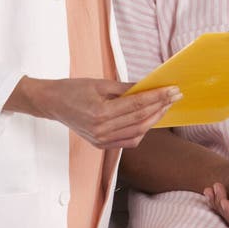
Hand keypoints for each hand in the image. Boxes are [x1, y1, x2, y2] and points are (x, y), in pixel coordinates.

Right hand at [5, 76, 180, 149]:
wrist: (53, 103)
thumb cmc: (74, 89)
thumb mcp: (99, 82)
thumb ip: (125, 87)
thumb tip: (148, 85)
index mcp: (100, 112)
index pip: (137, 105)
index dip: (157, 97)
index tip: (172, 89)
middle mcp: (101, 130)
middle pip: (140, 119)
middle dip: (161, 107)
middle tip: (175, 95)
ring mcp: (101, 140)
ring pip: (137, 133)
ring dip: (154, 119)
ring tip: (165, 106)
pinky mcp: (100, 145)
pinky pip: (128, 142)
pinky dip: (141, 131)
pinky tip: (149, 120)